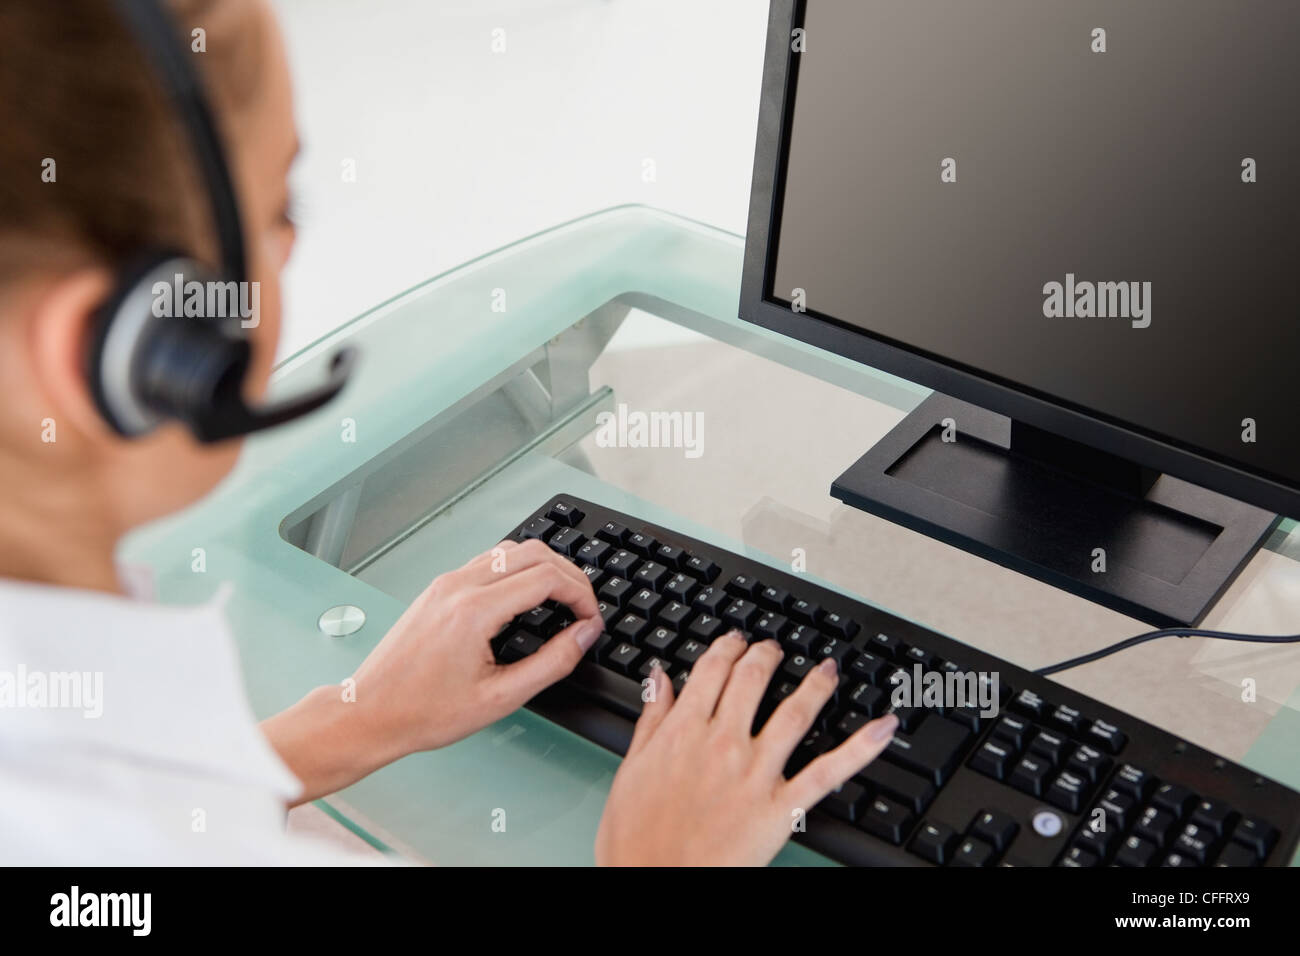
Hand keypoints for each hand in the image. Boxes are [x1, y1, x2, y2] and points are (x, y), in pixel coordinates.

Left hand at [264, 538, 602, 802]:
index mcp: (475, 610)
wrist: (370, 713)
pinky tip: (528, 598)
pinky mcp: (439, 589)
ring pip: (510, 550)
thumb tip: (584, 635)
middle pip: (533, 552)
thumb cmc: (424, 712)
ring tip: (563, 600)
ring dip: (545, 567)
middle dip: (569, 575)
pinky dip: (519, 570)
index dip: (581, 595)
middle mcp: (459, 586)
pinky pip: (489, 562)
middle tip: (585, 606)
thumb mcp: (500, 697)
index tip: (591, 619)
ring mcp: (446, 583)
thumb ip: (552, 663)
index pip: (547, 577)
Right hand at [594, 632, 897, 865]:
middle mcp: (722, 744)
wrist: (654, 882)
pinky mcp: (780, 807)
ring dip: (815, 685)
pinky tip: (882, 727)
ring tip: (827, 670)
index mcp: (684, 732)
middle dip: (766, 656)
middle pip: (752, 681)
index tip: (736, 640)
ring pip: (794, 714)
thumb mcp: (632, 768)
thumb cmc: (637, 836)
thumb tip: (658, 678)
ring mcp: (755, 773)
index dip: (728, 648)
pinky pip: (828, 772)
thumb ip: (651, 719)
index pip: (712, 672)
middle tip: (775, 648)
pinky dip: (860, 748)